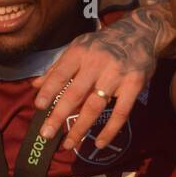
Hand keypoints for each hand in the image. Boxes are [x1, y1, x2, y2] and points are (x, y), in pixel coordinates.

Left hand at [33, 6, 173, 151]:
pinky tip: (99, 143)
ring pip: (95, 106)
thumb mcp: (79, 47)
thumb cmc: (103, 43)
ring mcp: (116, 74)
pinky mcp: (134, 85)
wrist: (140, 32)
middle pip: (75, 93)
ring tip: (69, 144)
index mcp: (80, 52)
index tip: (38, 106)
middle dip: (59, 115)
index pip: (60, 73)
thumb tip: (35, 85)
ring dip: (80, 127)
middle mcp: (96, 63)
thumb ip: (58, 67)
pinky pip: (121, 112)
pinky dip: (110, 130)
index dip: (49, 90)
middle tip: (46, 134)